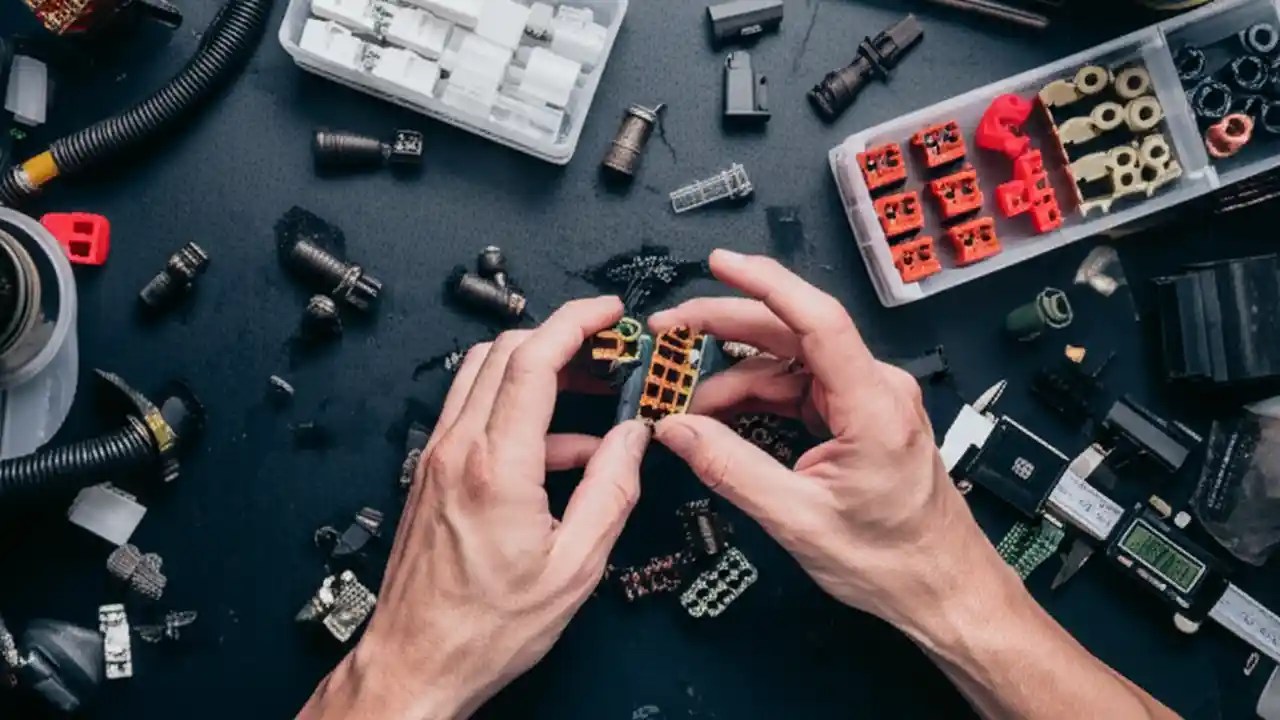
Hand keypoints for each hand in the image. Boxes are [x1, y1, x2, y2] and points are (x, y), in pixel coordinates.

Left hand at [298, 297, 650, 719]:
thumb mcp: (574, 567)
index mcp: (496, 467)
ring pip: (483, 374)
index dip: (576, 322)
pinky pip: (475, 414)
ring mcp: (437, 458)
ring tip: (589, 390)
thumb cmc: (484, 627)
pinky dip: (518, 409)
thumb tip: (633, 438)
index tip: (608, 313)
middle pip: (505, 352)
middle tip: (608, 351)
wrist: (417, 661)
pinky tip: (561, 449)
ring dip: (536, 367)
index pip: (533, 359)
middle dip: (562, 338)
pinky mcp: (432, 473)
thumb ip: (611, 491)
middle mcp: (458, 451)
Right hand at [648, 250, 1007, 637]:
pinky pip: (797, 390)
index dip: (766, 283)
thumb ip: (731, 468)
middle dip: (724, 328)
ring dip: (732, 376)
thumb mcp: (798, 520)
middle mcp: (876, 390)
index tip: (721, 264)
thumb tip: (676, 429)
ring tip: (682, 398)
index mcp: (873, 407)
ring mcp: (867, 400)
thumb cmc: (893, 560)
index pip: (818, 321)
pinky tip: (719, 412)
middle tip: (669, 332)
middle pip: (792, 334)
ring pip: (788, 364)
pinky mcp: (857, 416)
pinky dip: (755, 398)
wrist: (941, 587)